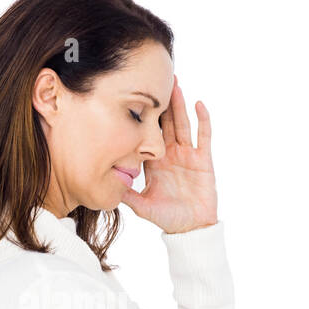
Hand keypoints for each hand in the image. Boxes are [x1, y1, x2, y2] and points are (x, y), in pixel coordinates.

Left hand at [122, 77, 217, 233]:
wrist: (190, 229)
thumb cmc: (167, 217)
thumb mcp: (141, 205)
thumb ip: (126, 194)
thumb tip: (105, 185)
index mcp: (155, 162)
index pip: (148, 134)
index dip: (143, 117)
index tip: (133, 98)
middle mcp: (171, 154)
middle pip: (166, 123)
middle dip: (161, 103)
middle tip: (155, 79)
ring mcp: (188, 155)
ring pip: (182, 124)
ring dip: (179, 104)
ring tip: (174, 84)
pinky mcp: (203, 160)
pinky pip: (203, 136)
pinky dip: (202, 120)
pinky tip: (198, 104)